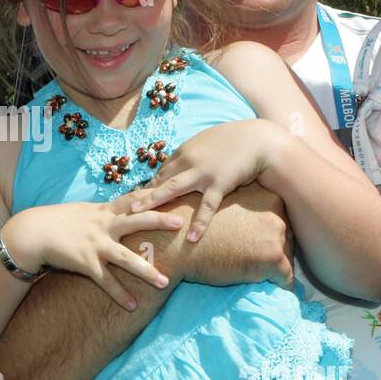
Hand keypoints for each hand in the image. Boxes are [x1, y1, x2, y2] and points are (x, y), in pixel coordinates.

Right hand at [3, 198, 184, 309]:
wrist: (32, 232)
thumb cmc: (58, 221)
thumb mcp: (84, 211)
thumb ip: (105, 213)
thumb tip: (123, 210)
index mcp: (104, 211)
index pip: (134, 198)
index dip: (155, 194)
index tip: (175, 188)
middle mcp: (103, 225)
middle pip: (137, 220)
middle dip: (160, 221)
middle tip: (182, 223)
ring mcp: (95, 245)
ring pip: (125, 258)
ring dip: (146, 271)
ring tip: (166, 283)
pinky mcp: (85, 263)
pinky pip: (106, 281)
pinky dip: (119, 294)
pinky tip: (132, 306)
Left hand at [130, 120, 286, 242]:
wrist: (260, 141)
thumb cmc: (236, 141)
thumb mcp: (209, 142)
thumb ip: (193, 154)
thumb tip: (182, 165)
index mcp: (185, 151)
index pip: (161, 170)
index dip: (147, 184)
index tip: (133, 197)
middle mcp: (189, 160)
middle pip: (159, 179)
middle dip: (139, 192)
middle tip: (120, 206)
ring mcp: (203, 173)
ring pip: (173, 189)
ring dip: (153, 201)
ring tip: (137, 215)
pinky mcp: (219, 184)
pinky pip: (207, 207)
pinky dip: (199, 222)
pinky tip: (191, 238)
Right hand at [159, 185, 295, 289]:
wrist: (178, 243)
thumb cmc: (193, 228)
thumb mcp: (224, 210)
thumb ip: (242, 213)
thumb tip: (250, 227)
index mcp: (264, 197)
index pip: (280, 219)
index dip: (271, 236)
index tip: (265, 248)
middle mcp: (275, 212)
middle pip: (287, 237)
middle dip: (278, 251)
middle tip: (268, 265)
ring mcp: (276, 234)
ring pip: (288, 257)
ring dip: (282, 269)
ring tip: (277, 281)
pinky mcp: (273, 256)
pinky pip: (287, 278)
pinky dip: (283, 286)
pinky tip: (277, 290)